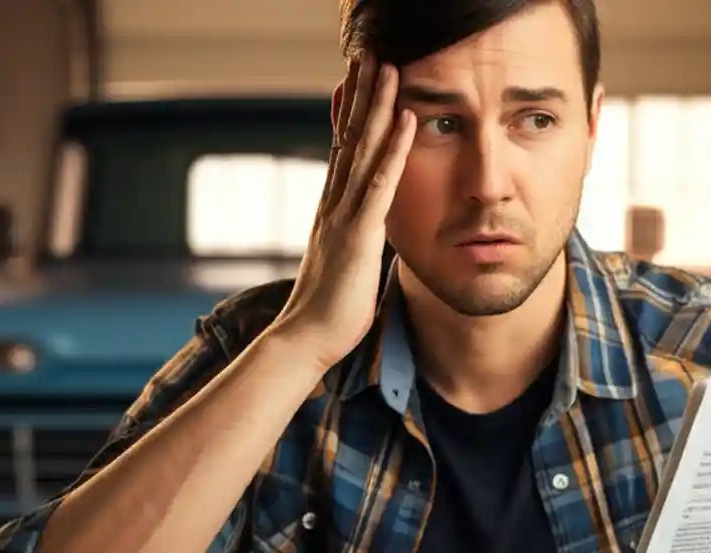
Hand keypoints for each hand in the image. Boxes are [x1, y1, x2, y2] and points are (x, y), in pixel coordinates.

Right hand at [273, 51, 415, 368]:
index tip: (357, 80)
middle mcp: (334, 204)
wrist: (305, 339)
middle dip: (361, 95)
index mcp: (332, 211)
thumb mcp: (345, 267)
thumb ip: (354, 243)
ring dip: (377, 106)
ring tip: (388, 67)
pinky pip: (380, 183)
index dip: (351, 114)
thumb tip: (365, 235)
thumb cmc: (328, 312)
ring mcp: (344, 216)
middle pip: (349, 137)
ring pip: (362, 149)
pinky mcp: (358, 234)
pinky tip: (405, 119)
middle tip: (369, 54)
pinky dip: (393, 150)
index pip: (343, 151)